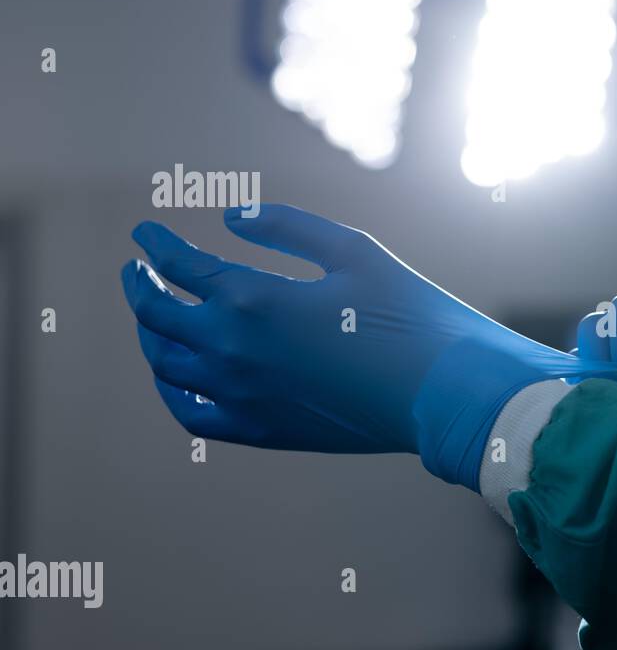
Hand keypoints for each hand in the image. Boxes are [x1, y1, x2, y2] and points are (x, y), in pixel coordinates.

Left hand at [122, 204, 616, 487]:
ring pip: (165, 365)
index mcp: (251, 298)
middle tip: (140, 269)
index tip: (146, 231)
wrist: (444, 390)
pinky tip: (176, 376)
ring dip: (152, 334)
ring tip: (157, 316)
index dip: (156, 243)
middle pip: (156, 314)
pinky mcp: (263, 430)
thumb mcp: (353, 250)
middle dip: (141, 285)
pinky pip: (192, 416)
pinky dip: (172, 392)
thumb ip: (287, 227)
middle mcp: (232, 349)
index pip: (177, 264)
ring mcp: (242, 396)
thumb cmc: (407, 311)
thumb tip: (231, 218)